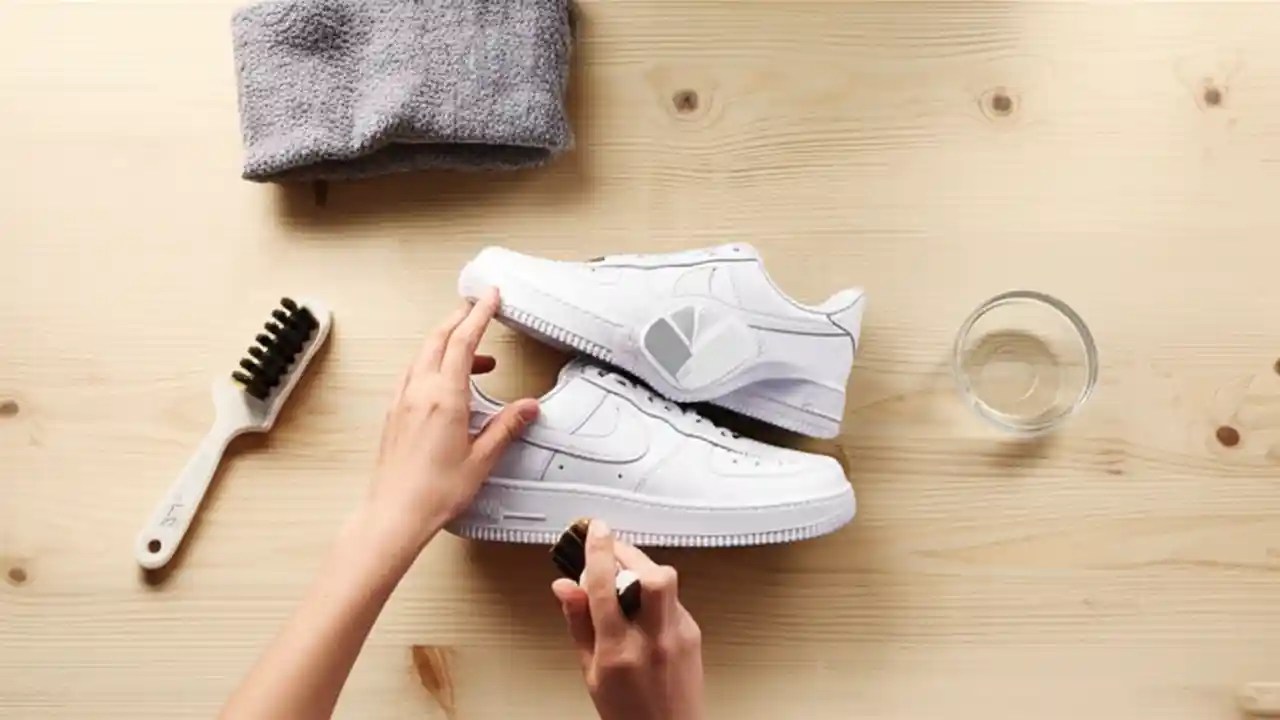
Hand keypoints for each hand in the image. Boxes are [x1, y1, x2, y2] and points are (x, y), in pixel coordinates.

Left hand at [368, 288, 538, 548]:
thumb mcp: (482, 458)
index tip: (489, 296)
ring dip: (447, 342)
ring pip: (424, 355)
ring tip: (475, 355)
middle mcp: (419, 391)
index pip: (464, 341)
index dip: (479, 314)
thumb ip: (506, 426)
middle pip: (439, 338)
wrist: (394, 514)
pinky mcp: (394, 413)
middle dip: (460, 318)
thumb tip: (529, 407)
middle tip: (478, 307)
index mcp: (445, 397)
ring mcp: (402, 400)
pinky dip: (432, 364)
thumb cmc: (434, 492)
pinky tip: (444, 380)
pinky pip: (414, 374)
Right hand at [551, 520, 704, 719]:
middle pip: (653, 576)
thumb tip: (564, 586)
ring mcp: (680, 636)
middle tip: (611, 552)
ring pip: (668, 582)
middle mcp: (654, 640)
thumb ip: (578, 623)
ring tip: (623, 578)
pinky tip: (642, 606)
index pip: (606, 588)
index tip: (595, 530)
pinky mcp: (694, 634)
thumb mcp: (590, 672)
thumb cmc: (627, 713)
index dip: (599, 551)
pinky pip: (674, 598)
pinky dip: (655, 592)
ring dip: (644, 570)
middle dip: (630, 554)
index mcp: (619, 651)